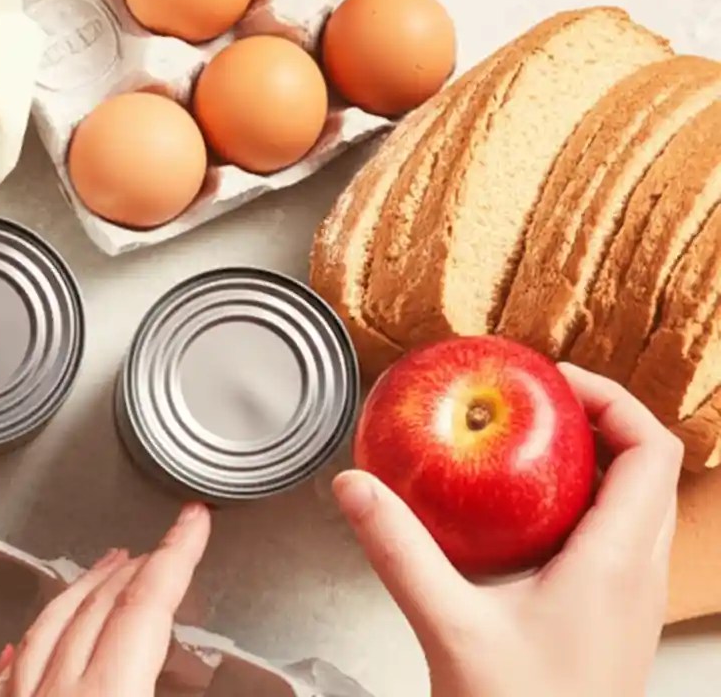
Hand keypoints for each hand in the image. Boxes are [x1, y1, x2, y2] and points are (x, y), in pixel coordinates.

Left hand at [0, 503, 210, 696]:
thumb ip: (185, 687)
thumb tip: (216, 681)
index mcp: (111, 695)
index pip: (146, 605)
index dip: (175, 555)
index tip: (192, 522)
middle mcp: (59, 694)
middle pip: (99, 608)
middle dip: (137, 568)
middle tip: (163, 548)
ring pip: (47, 629)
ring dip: (82, 591)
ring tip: (104, 570)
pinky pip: (4, 679)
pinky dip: (22, 650)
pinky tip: (17, 646)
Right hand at [334, 363, 682, 696]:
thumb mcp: (448, 626)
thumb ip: (398, 551)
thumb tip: (355, 487)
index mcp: (614, 564)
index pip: (651, 451)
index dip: (611, 398)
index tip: (552, 380)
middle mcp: (637, 576)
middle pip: (648, 469)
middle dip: (598, 422)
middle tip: (536, 404)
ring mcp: (631, 601)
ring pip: (637, 506)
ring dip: (594, 465)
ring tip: (526, 450)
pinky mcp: (614, 621)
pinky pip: (616, 541)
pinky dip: (580, 509)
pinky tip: (518, 523)